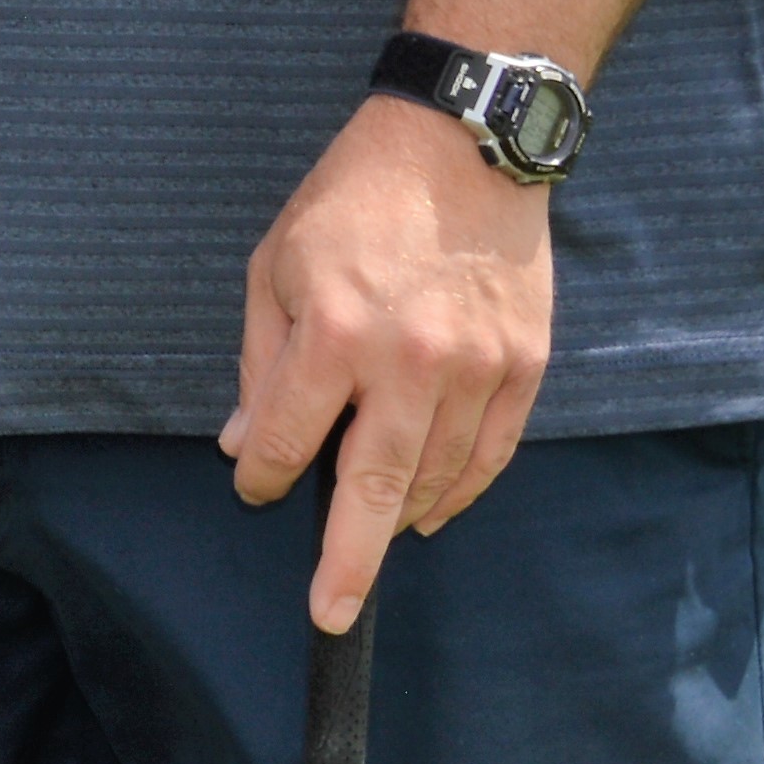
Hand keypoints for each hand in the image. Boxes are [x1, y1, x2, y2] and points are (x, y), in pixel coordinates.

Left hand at [222, 96, 552, 629]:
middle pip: (372, 487)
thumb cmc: (353, 201)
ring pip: (435, 480)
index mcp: (333, 330)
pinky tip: (429, 511)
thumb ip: (260, 361)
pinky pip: (489, 457)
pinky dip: (458, 492)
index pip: (286, 436)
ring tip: (371, 540)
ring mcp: (475, 370)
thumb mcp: (276, 264)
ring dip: (399, 519)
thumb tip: (239, 440)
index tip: (252, 485)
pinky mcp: (524, 370)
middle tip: (330, 614)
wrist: (461, 149)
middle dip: (346, 559)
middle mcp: (408, 360)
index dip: (261, 472)